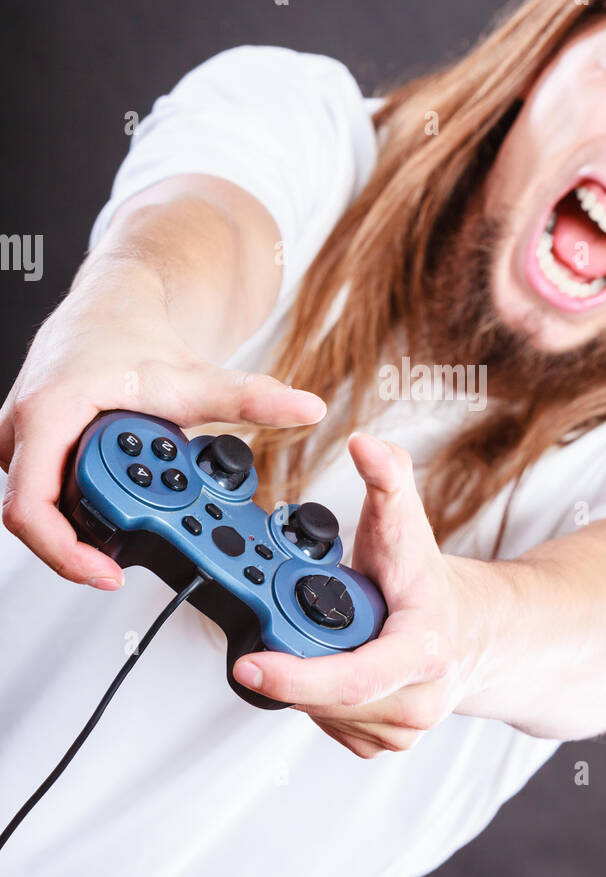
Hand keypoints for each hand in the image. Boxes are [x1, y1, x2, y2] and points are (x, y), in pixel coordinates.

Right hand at [0, 263, 325, 587]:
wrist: (113, 304)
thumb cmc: (133, 334)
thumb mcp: (194, 375)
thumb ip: (250, 398)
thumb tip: (306, 408)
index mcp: (47, 413)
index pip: (29, 510)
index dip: (64, 553)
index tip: (107, 572)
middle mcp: (19, 429)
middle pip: (37, 517)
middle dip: (87, 540)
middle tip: (136, 551)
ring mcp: (18, 441)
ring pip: (39, 507)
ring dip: (86, 521)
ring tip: (136, 517)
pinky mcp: (27, 447)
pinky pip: (43, 493)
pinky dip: (82, 503)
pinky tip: (120, 502)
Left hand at [232, 433, 487, 757]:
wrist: (474, 630)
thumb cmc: (430, 582)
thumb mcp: (406, 523)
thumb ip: (387, 478)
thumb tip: (364, 444)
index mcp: (425, 650)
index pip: (353, 678)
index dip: (295, 676)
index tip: (250, 663)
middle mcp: (420, 700)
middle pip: (327, 698)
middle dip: (294, 663)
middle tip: (284, 625)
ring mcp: (406, 727)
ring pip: (324, 715)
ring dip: (306, 681)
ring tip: (323, 638)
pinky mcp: (390, 742)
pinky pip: (334, 729)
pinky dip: (320, 699)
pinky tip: (333, 665)